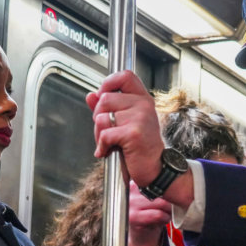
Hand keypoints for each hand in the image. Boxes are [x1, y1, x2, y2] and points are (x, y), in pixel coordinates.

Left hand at [88, 70, 163, 188]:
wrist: (155, 168)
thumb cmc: (140, 146)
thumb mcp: (125, 122)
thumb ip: (108, 108)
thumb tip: (90, 95)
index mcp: (142, 99)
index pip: (125, 76)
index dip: (108, 83)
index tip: (102, 95)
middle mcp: (143, 105)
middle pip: (105, 99)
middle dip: (98, 117)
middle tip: (106, 131)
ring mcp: (140, 118)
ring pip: (102, 118)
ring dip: (99, 134)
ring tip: (109, 143)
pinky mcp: (133, 133)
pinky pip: (105, 134)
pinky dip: (102, 146)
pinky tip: (108, 151)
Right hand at [127, 181, 171, 245]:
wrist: (142, 236)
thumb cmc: (151, 213)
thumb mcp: (156, 197)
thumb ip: (163, 187)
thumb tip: (180, 183)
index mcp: (136, 180)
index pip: (158, 177)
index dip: (170, 187)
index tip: (175, 193)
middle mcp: (130, 189)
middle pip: (161, 190)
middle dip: (171, 201)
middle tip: (171, 208)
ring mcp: (130, 203)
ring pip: (161, 203)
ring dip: (169, 211)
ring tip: (166, 214)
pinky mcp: (134, 217)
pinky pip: (158, 214)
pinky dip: (165, 218)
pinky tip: (162, 220)